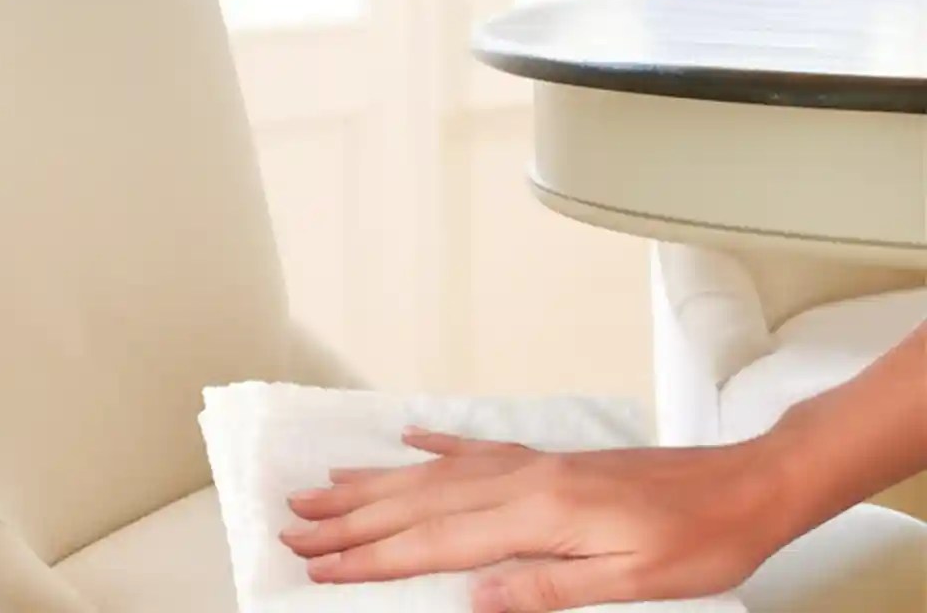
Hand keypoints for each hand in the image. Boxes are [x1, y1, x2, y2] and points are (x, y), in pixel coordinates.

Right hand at [279, 428, 794, 611]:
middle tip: (294, 524)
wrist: (747, 483)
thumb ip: (546, 586)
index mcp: (539, 514)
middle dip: (351, 518)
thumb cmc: (699, 538)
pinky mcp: (550, 458)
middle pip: (417, 502)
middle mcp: (524, 480)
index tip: (321, 565)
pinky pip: (475, 450)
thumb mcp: (631, 581)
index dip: (372, 557)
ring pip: (434, 474)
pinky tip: (408, 444)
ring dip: (375, 483)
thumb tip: (471, 597)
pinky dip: (434, 448)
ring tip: (325, 487)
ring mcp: (533, 464)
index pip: (434, 542)